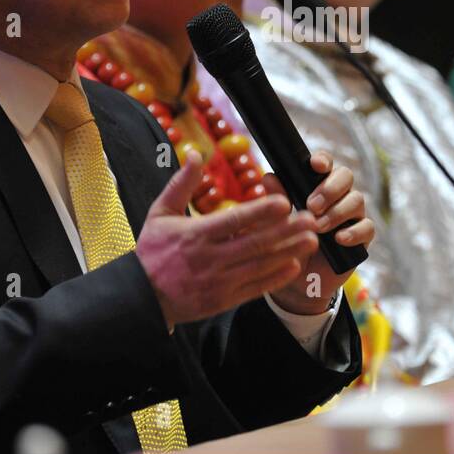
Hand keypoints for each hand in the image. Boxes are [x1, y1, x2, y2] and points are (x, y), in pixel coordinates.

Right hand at [136, 151, 319, 327]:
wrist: (141, 296)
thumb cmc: (152, 251)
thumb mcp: (159, 213)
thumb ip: (180, 183)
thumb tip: (195, 153)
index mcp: (195, 235)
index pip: (234, 221)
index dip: (260, 212)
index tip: (283, 202)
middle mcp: (210, 259)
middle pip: (255, 244)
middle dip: (286, 231)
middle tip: (311, 219)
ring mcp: (218, 282)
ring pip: (260, 266)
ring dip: (289, 252)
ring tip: (312, 240)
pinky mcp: (223, 301)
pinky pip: (255, 288)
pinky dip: (276, 278)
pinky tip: (294, 266)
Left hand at [266, 151, 373, 315]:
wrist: (299, 280)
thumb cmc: (289, 244)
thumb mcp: (279, 224)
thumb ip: (277, 200)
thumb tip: (268, 177)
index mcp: (317, 185)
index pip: (325, 164)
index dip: (323, 160)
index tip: (315, 166)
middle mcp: (339, 195)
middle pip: (346, 175)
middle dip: (330, 188)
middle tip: (311, 205)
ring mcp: (353, 214)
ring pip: (357, 199)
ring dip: (337, 212)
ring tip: (318, 227)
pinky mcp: (362, 236)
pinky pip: (368, 227)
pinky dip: (354, 232)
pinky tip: (339, 239)